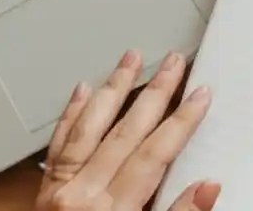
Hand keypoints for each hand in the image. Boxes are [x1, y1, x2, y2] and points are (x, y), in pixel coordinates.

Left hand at [35, 50, 220, 210]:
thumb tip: (207, 188)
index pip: (154, 154)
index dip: (181, 121)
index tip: (200, 95)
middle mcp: (82, 194)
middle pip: (125, 131)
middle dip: (155, 93)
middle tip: (174, 63)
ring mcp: (60, 190)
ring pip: (90, 126)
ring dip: (113, 89)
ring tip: (131, 59)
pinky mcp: (45, 192)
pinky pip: (59, 144)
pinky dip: (71, 114)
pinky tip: (82, 89)